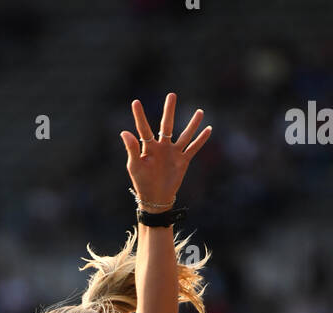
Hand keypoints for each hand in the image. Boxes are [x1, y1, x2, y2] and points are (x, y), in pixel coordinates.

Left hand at [120, 93, 210, 208]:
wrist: (155, 198)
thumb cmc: (142, 182)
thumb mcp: (135, 166)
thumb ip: (132, 149)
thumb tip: (124, 132)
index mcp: (148, 147)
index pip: (143, 128)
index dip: (139, 116)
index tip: (135, 102)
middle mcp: (162, 146)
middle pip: (167, 125)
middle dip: (169, 110)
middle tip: (172, 95)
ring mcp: (173, 153)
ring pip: (184, 135)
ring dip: (192, 124)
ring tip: (200, 111)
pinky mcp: (183, 161)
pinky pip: (193, 148)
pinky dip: (201, 140)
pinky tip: (208, 129)